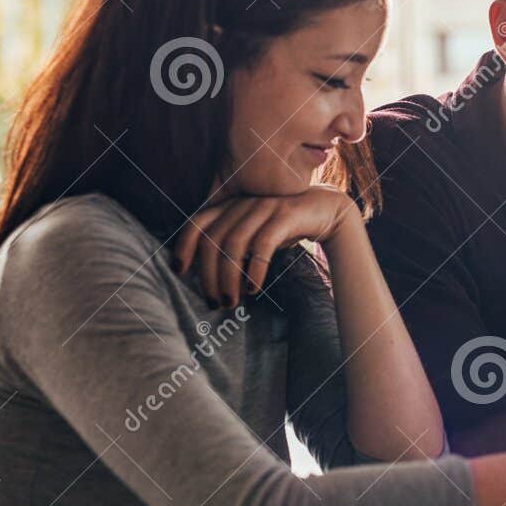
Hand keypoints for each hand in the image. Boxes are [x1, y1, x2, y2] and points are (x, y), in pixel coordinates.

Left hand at [173, 186, 357, 307]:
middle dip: (209, 276)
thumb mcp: (253, 233)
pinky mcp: (284, 215)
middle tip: (214, 302)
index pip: (197, 223)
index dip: (184, 246)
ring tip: (232, 302)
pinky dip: (254, 269)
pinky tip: (253, 288)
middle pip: (214, 240)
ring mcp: (263, 207)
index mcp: (231, 205)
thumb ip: (232, 245)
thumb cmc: (284, 228)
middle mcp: (243, 203)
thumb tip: (209, 279)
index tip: (179, 272)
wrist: (326, 210)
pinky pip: (262, 245)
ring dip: (229, 278)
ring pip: (235, 245)